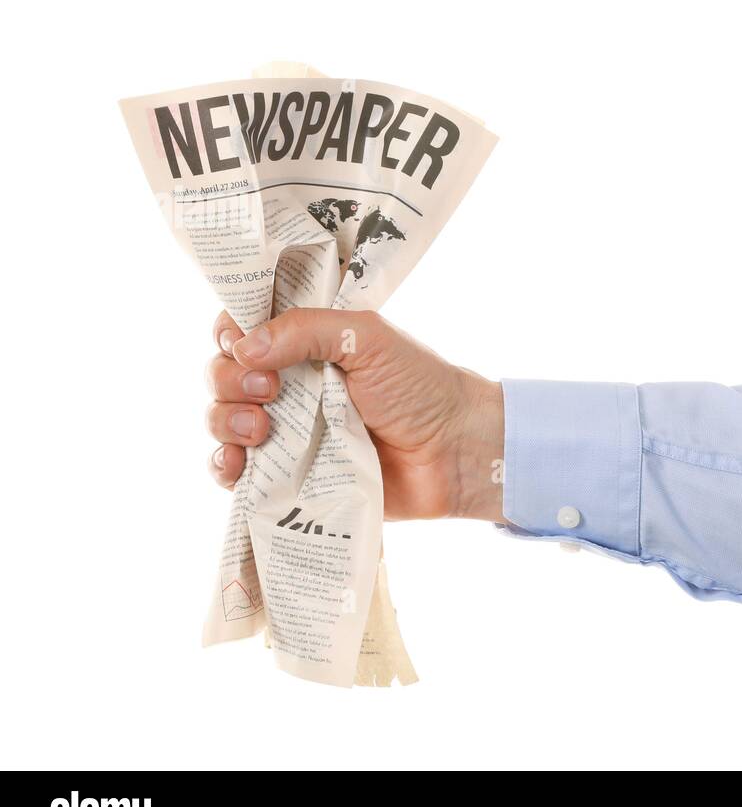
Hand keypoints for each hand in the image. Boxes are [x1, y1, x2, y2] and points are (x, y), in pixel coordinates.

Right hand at [204, 308, 504, 522]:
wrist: (453, 453)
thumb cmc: (420, 387)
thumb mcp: (366, 338)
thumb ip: (305, 329)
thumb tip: (242, 348)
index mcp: (305, 344)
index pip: (242, 330)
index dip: (231, 336)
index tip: (244, 348)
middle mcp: (289, 384)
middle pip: (223, 375)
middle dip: (227, 381)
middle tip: (267, 391)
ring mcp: (287, 431)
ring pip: (223, 422)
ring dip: (225, 422)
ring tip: (260, 431)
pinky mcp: (291, 476)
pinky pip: (236, 472)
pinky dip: (224, 467)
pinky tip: (238, 465)